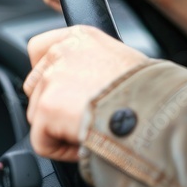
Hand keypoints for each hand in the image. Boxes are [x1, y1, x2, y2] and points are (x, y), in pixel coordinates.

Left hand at [23, 25, 148, 160]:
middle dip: (53, 103)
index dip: (48, 72)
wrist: (152, 107)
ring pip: (37, 115)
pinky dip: (61, 150)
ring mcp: (51, 80)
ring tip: (90, 129)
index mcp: (80, 37)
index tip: (62, 87)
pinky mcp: (45, 109)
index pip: (39, 48)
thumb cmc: (148, 88)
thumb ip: (94, 65)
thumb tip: (86, 84)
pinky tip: (84, 143)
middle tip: (82, 114)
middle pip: (35, 86)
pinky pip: (41, 141)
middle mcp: (61, 53)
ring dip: (58, 128)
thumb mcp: (122, 60)